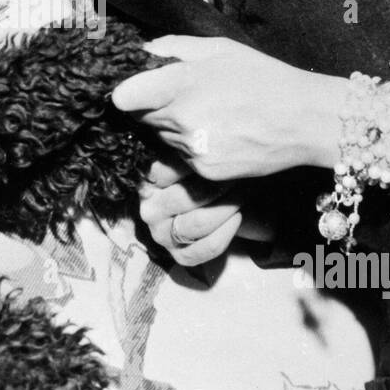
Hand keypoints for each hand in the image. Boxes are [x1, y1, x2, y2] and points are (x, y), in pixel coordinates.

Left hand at [113, 35, 344, 182]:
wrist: (304, 120)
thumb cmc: (263, 77)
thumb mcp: (219, 48)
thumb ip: (173, 48)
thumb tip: (141, 53)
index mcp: (183, 83)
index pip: (124, 96)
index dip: (126, 91)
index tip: (134, 88)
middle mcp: (183, 120)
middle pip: (140, 117)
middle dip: (151, 106)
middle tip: (180, 96)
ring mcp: (193, 149)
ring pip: (160, 137)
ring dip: (170, 126)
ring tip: (205, 113)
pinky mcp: (204, 172)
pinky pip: (179, 157)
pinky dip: (188, 146)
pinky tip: (215, 133)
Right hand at [139, 156, 273, 266]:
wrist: (226, 202)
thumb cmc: (209, 173)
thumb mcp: (195, 156)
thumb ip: (189, 147)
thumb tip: (190, 133)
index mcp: (146, 182)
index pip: (165, 171)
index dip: (197, 162)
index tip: (220, 153)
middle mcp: (149, 210)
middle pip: (186, 198)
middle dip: (218, 185)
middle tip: (240, 174)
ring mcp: (162, 235)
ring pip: (198, 223)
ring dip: (227, 207)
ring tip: (243, 192)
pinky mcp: (179, 255)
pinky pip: (206, 247)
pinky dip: (226, 232)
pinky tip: (238, 217)